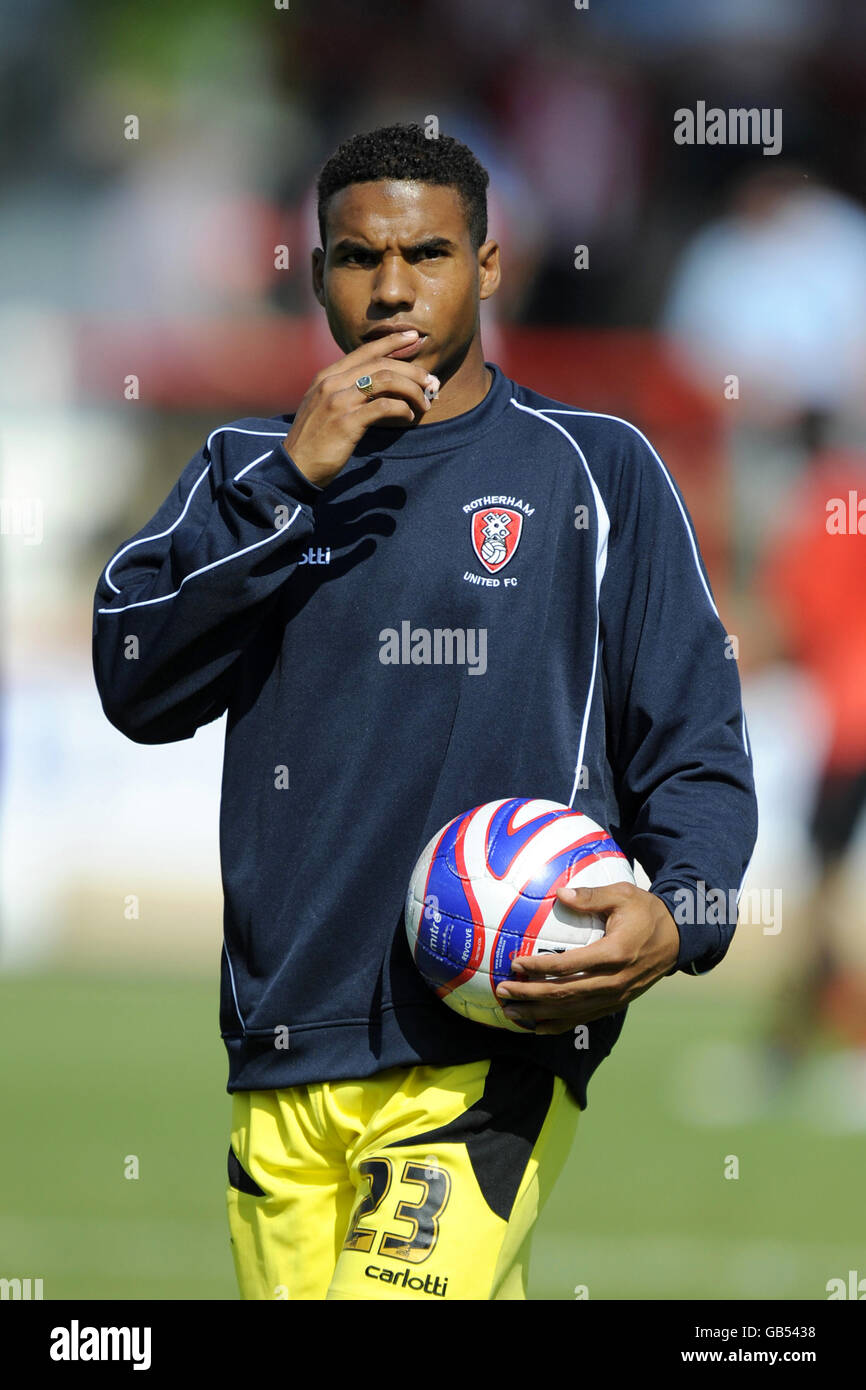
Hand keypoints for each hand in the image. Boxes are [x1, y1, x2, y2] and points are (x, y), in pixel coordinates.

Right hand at [283, 331, 438, 486]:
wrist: (296, 466)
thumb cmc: (315, 440)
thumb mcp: (325, 407)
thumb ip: (346, 392)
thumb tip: (380, 388)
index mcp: (327, 376)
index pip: (365, 350)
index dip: (392, 341)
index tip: (413, 337)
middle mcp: (331, 383)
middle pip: (381, 364)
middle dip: (412, 370)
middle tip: (430, 382)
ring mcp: (338, 402)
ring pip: (386, 381)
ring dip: (412, 390)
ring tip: (424, 402)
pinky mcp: (346, 422)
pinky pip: (383, 407)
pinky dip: (402, 409)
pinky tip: (408, 416)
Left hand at [494, 882, 680, 1034]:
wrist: (678, 938)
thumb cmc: (647, 912)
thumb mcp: (623, 895)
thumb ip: (591, 896)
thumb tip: (560, 894)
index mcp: (615, 953)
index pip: (569, 965)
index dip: (539, 967)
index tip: (516, 963)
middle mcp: (615, 981)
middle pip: (565, 993)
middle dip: (531, 994)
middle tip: (503, 989)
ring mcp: (617, 997)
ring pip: (572, 1011)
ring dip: (538, 1013)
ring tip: (510, 1010)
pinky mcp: (617, 1004)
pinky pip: (584, 1018)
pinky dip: (558, 1024)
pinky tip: (536, 1026)